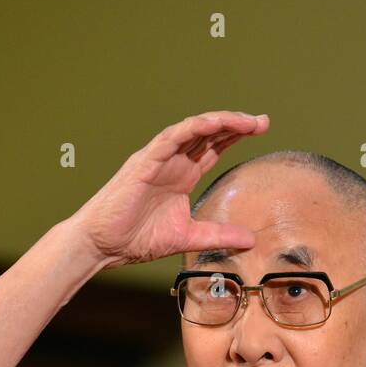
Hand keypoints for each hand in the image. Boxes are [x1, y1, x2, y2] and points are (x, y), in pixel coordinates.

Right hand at [69, 110, 269, 268]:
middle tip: (262, 121)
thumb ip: (220, 235)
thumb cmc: (137, 238)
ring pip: (191, 130)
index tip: (261, 129)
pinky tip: (212, 124)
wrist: (103, 245)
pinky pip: (169, 139)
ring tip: (245, 121)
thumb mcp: (189, 237)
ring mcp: (157, 159)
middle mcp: (172, 162)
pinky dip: (191, 129)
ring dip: (219, 122)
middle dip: (236, 125)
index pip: (214, 148)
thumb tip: (251, 240)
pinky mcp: (143, 163)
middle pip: (208, 134)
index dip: (236, 136)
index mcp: (182, 175)